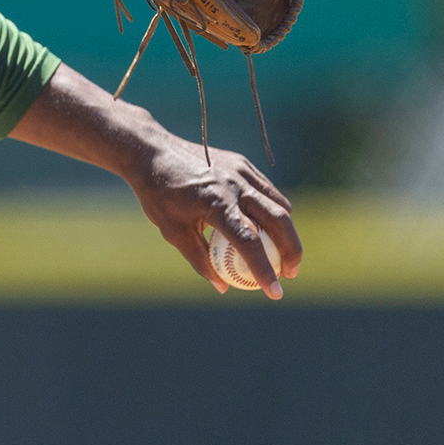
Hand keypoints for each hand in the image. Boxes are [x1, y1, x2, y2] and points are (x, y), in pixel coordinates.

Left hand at [124, 128, 302, 297]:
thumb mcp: (173, 232)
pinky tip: (270, 228)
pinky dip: (275, 210)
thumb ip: (200, 260)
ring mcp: (241, 171)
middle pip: (278, 221)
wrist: (151, 152)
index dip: (265, 271)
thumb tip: (223, 287)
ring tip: (284, 254)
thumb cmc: (158, 195)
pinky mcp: (241, 163)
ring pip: (279, 203)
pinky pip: (267, 190)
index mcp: (216, 204)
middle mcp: (234, 185)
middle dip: (292, 251)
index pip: (250, 243)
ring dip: (288, 231)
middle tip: (290, 274)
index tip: (275, 293)